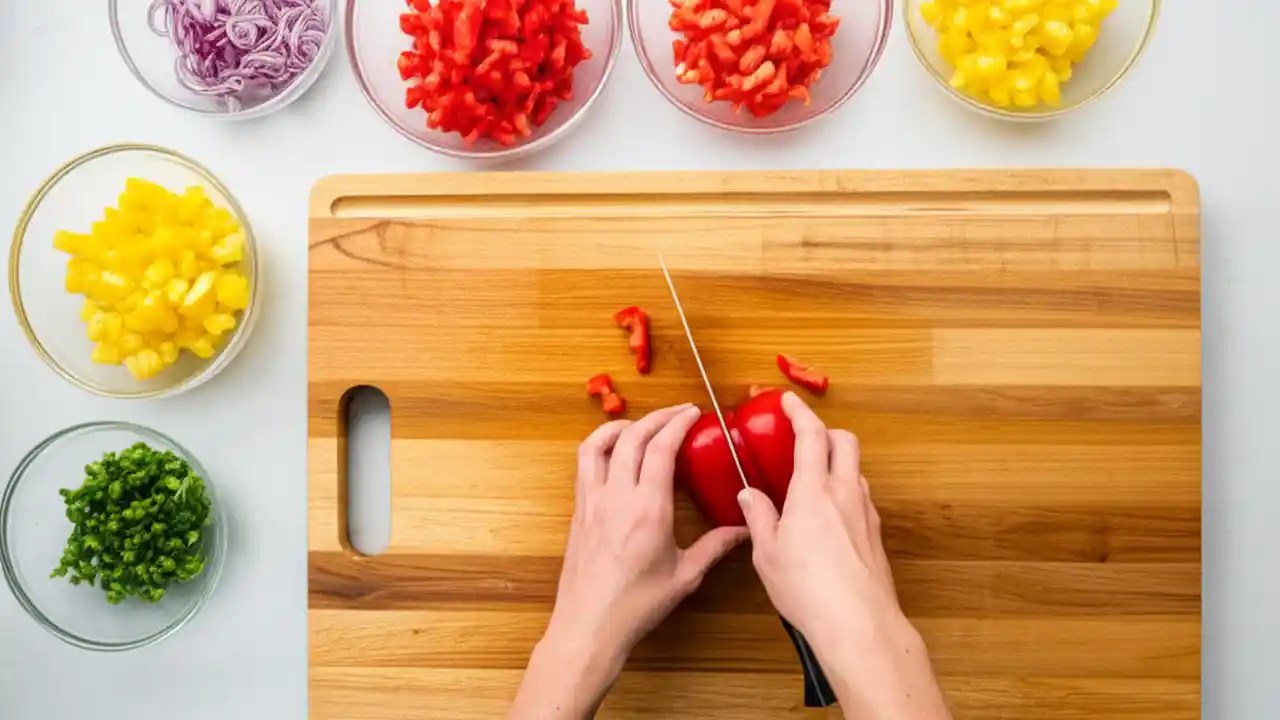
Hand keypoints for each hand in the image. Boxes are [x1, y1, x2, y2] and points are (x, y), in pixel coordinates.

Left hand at [509, 404, 748, 719]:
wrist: (588, 626)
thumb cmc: (636, 606)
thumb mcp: (685, 577)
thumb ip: (714, 547)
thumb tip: (742, 530)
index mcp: (648, 510)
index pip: (661, 448)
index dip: (677, 423)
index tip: (693, 413)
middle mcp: (616, 498)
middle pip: (632, 438)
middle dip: (656, 417)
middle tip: (677, 413)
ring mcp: (592, 501)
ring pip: (600, 444)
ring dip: (621, 426)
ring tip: (641, 424)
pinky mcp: (578, 511)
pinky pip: (585, 464)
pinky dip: (600, 446)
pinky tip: (614, 452)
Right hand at [738, 392, 950, 719]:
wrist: (859, 624)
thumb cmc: (809, 591)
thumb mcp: (768, 554)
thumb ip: (759, 518)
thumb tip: (750, 497)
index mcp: (813, 492)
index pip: (811, 435)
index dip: (800, 412)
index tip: (788, 401)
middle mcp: (845, 495)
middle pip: (845, 442)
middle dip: (825, 431)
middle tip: (803, 437)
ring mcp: (866, 515)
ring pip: (856, 471)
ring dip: (837, 463)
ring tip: (813, 479)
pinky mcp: (876, 537)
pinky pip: (861, 500)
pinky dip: (845, 493)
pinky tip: (829, 516)